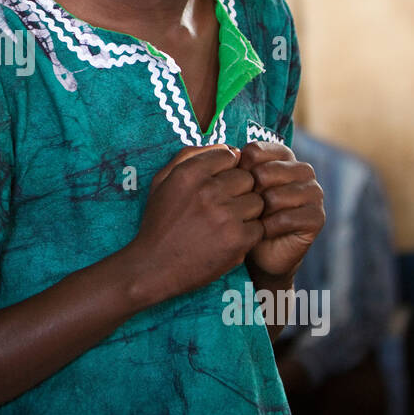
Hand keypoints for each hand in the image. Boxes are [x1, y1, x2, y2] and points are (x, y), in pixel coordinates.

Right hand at [124, 144, 264, 304]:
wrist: (153, 267)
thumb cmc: (159, 223)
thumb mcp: (161, 182)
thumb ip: (188, 157)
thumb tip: (225, 147)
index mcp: (189, 173)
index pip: (229, 154)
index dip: (227, 169)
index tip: (219, 184)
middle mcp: (208, 191)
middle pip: (247, 177)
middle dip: (239, 190)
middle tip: (223, 206)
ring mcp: (225, 216)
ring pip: (257, 202)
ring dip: (246, 212)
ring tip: (226, 223)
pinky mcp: (237, 240)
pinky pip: (259, 227)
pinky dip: (248, 234)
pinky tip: (229, 239)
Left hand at [238, 142, 324, 277]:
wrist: (259, 251)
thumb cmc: (245, 213)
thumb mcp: (237, 186)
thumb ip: (236, 166)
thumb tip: (229, 153)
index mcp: (283, 155)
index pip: (255, 151)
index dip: (238, 172)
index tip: (234, 187)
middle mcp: (303, 170)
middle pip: (264, 173)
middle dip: (249, 195)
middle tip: (246, 209)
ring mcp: (314, 192)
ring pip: (274, 197)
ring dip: (258, 214)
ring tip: (254, 220)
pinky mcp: (317, 216)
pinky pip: (284, 219)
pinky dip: (267, 229)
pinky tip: (263, 232)